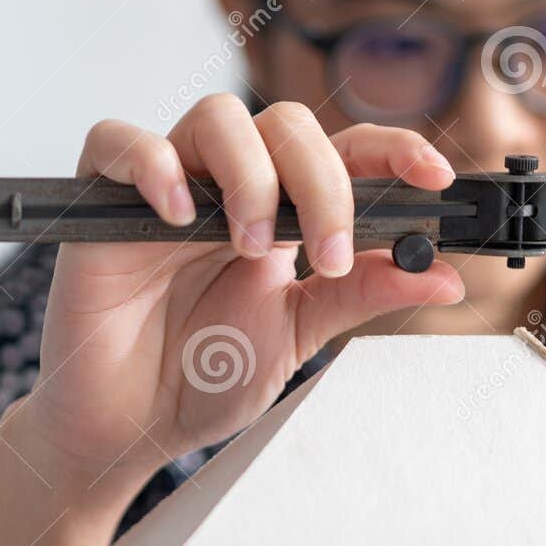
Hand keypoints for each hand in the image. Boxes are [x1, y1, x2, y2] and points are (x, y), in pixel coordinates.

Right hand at [0, 97, 462, 545]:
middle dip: (324, 183)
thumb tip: (445, 276)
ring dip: (251, 176)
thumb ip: (363, 294)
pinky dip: (152, 164)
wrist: (132, 429)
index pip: (343, 151)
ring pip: (217, 116)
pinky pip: (117, 140)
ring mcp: (167, 186)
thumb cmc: (203, 376)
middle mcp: (228, 184)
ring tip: (250, 247)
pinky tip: (177, 216)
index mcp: (282, 209)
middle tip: (329, 257)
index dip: (393, 149)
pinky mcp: (101, 200)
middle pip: (287, 123)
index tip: (437, 176)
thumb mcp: (298, 334)